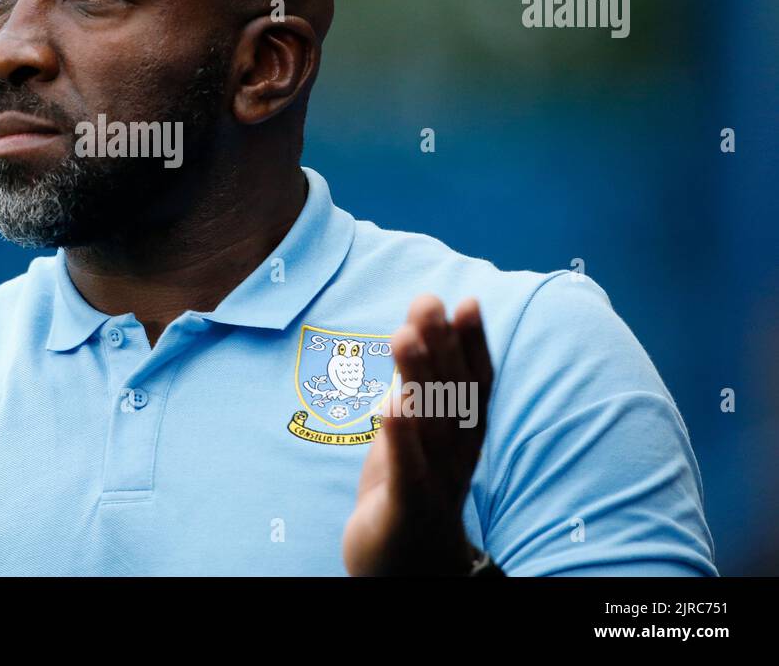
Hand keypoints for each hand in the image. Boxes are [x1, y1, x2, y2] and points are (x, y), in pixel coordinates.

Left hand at [343, 295, 492, 574]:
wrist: (408, 565)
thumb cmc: (414, 485)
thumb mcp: (419, 431)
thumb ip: (420, 385)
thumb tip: (417, 329)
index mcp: (464, 434)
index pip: (474, 383)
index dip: (473, 344)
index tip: (467, 300)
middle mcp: (456, 455)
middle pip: (452, 395)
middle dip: (441, 347)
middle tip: (428, 301)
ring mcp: (433, 481)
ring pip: (429, 425)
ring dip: (418, 379)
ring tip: (404, 334)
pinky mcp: (404, 506)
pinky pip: (405, 469)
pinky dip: (400, 438)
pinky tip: (391, 404)